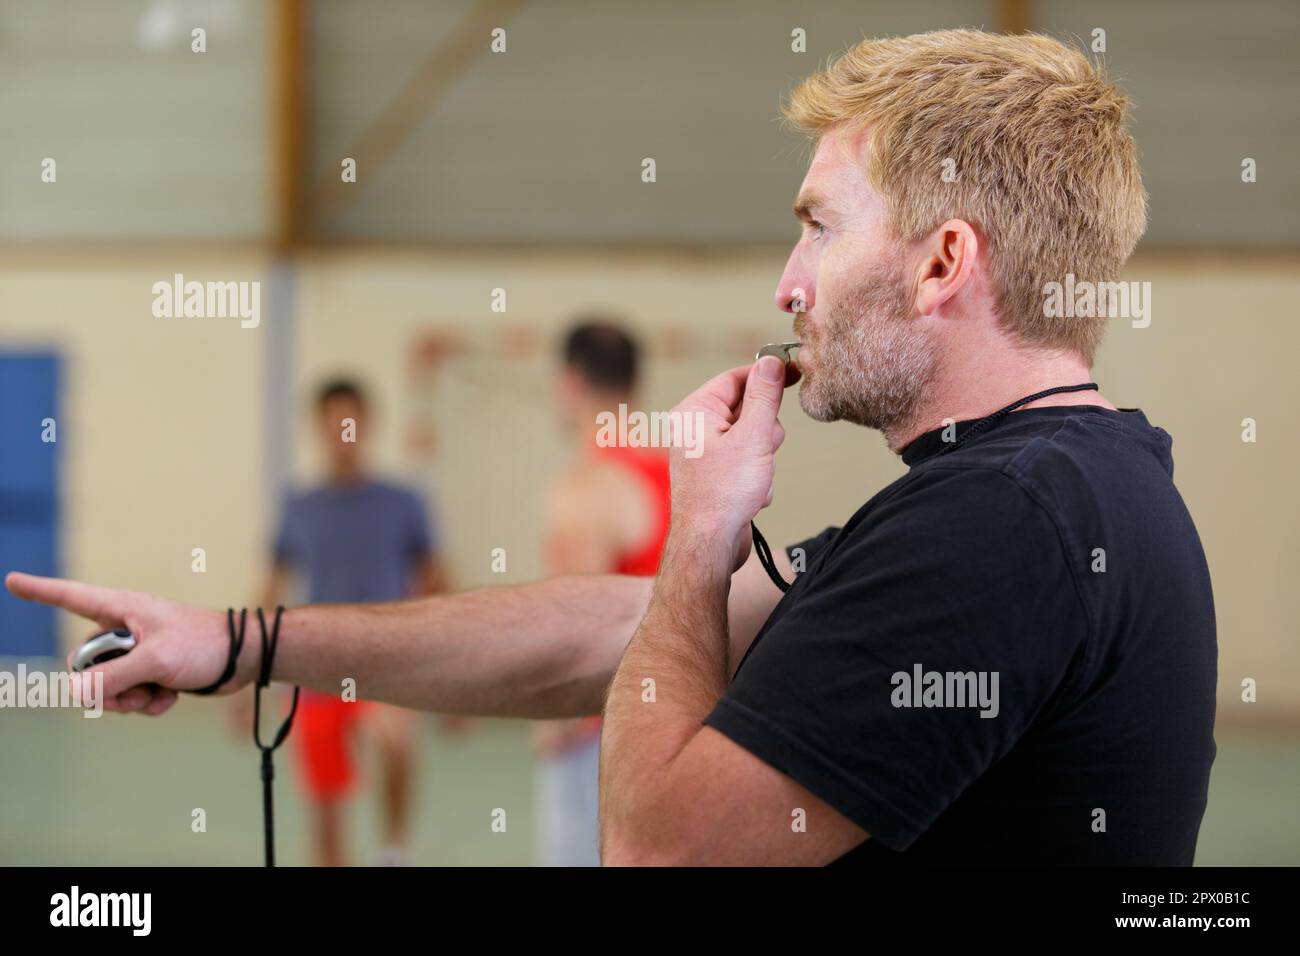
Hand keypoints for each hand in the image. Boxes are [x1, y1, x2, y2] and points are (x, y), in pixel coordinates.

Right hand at [5, 572, 240, 714]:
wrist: (243, 658)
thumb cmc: (203, 645)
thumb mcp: (154, 661)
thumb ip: (112, 678)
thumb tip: (75, 694)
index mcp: (122, 610)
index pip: (71, 598)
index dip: (40, 591)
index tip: (11, 580)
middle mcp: (125, 629)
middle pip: (85, 664)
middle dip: (104, 686)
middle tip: (134, 691)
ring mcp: (138, 652)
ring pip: (107, 686)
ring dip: (130, 698)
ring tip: (157, 693)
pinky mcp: (152, 672)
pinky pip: (131, 696)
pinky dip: (148, 703)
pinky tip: (171, 696)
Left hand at [665, 356, 791, 573]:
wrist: (711, 545)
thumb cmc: (724, 493)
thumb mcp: (753, 437)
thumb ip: (764, 397)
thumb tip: (771, 362)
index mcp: (694, 412)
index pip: (735, 378)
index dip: (766, 375)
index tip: (795, 372)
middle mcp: (695, 429)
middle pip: (747, 409)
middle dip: (764, 431)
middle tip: (764, 449)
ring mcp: (706, 453)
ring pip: (753, 438)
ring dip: (764, 457)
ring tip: (756, 478)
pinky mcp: (717, 475)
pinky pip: (749, 461)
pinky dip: (758, 476)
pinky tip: (752, 495)